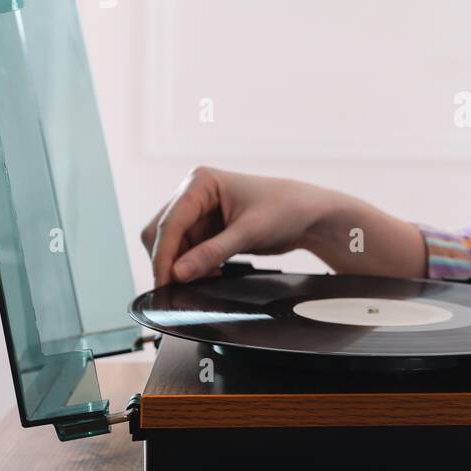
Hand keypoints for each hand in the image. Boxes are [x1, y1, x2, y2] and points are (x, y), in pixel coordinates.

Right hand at [140, 167, 335, 287]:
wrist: (308, 215)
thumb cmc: (285, 209)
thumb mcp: (248, 233)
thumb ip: (212, 253)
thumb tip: (178, 273)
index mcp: (201, 182)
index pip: (169, 222)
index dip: (163, 256)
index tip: (164, 282)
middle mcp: (195, 193)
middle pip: (162, 233)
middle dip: (169, 261)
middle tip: (179, 288)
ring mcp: (200, 211)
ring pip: (172, 245)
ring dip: (183, 265)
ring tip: (208, 278)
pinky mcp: (207, 227)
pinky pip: (188, 250)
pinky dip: (194, 266)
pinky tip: (212, 274)